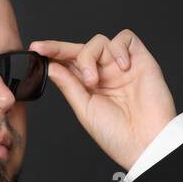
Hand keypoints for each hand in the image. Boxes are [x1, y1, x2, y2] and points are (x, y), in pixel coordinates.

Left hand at [27, 30, 177, 172]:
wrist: (146, 143)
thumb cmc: (117, 135)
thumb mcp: (85, 109)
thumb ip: (69, 85)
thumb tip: (50, 66)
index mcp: (89, 87)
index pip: (68, 64)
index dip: (53, 54)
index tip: (36, 49)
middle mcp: (105, 74)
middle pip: (81, 49)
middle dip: (62, 49)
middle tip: (47, 52)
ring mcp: (122, 66)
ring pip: (100, 42)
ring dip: (91, 57)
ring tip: (94, 81)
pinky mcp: (141, 60)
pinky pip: (126, 39)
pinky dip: (119, 47)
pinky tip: (122, 67)